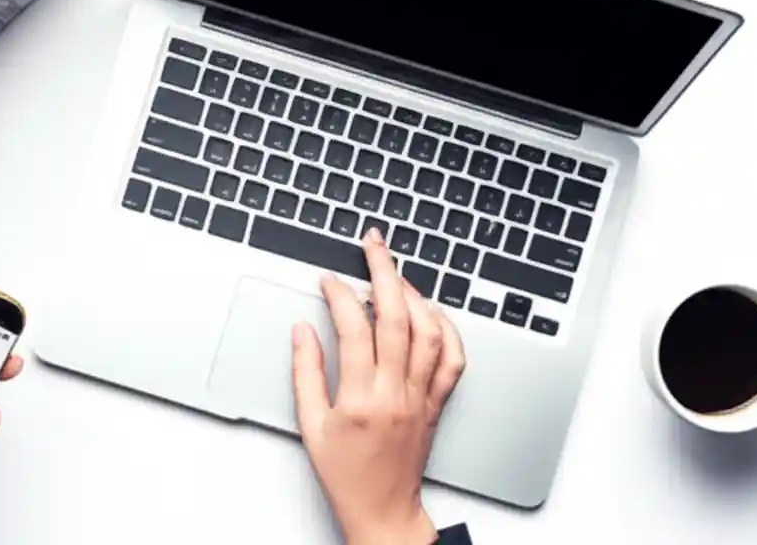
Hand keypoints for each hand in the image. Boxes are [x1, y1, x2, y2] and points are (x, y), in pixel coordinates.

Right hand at [292, 229, 466, 544]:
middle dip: (384, 272)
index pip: (353, 329)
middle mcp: (396, 393)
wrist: (383, 510)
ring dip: (414, 295)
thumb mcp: (310, 425)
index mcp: (360, 399)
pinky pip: (453, 360)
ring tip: (396, 275)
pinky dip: (447, 329)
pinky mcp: (437, 403)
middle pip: (396, 317)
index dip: (340, 295)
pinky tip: (431, 312)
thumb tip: (302, 330)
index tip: (328, 279)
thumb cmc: (345, 474)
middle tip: (373, 245)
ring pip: (429, 332)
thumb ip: (306, 373)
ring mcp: (421, 396)